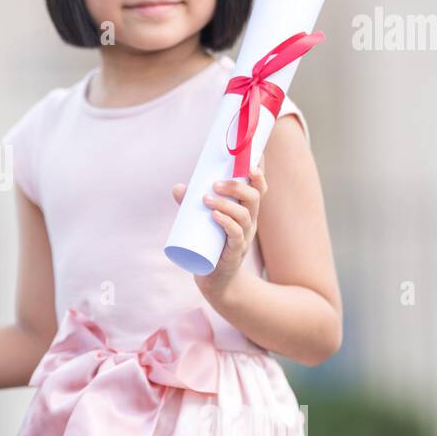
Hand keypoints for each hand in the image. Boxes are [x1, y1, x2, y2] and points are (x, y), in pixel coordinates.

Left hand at [172, 160, 266, 299]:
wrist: (217, 279)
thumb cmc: (212, 244)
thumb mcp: (202, 221)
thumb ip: (190, 203)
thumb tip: (177, 187)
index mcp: (246, 209)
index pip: (258, 187)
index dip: (258, 171)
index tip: (251, 157)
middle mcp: (250, 221)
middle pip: (254, 197)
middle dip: (238, 185)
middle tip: (216, 183)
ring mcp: (244, 236)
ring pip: (245, 215)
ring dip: (226, 204)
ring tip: (206, 199)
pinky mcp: (235, 251)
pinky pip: (236, 235)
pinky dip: (227, 223)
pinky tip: (215, 216)